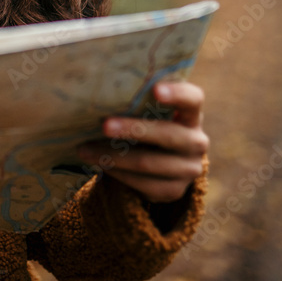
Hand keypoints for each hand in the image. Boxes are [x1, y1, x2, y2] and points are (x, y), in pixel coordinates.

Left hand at [77, 81, 208, 202]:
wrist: (162, 161)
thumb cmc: (149, 123)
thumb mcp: (151, 110)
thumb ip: (138, 101)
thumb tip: (100, 92)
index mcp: (191, 114)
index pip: (193, 99)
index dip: (177, 94)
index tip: (155, 89)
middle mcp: (196, 141)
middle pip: (167, 134)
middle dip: (133, 129)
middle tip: (104, 125)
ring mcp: (189, 169)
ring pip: (149, 163)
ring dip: (114, 156)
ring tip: (85, 149)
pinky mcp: (174, 191)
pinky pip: (143, 184)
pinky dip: (118, 174)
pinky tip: (99, 164)